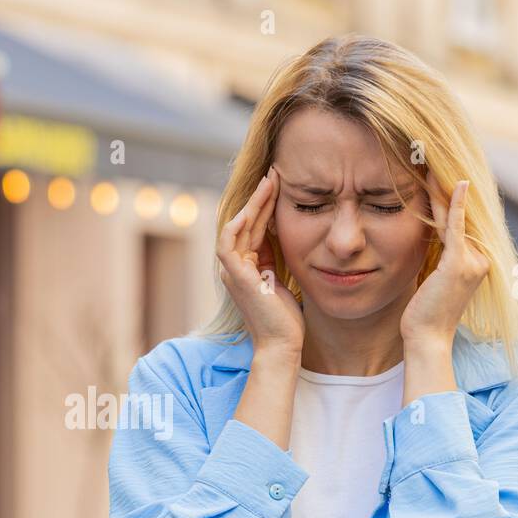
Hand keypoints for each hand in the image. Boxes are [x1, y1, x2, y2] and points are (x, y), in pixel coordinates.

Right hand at [216, 165, 302, 356]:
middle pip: (245, 223)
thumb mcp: (284, 280)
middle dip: (261, 197)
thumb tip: (287, 235)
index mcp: (247, 268)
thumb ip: (278, 259)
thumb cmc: (288, 320)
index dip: (265, 206)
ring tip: (270, 181)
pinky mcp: (235, 276)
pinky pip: (229, 242)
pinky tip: (255, 207)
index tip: (281, 185)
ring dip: (253, 203)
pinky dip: (239, 223)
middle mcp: (235, 268)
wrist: (283, 345)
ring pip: (237, 227)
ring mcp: (232, 272)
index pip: (254, 229)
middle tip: (276, 172)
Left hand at [399, 174, 489, 345]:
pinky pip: (456, 229)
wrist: (427, 339)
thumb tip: (431, 237)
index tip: (436, 174)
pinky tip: (456, 183)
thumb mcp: (433, 281)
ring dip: (443, 191)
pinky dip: (455, 206)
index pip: (460, 224)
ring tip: (430, 164)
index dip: (449, 199)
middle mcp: (479, 259)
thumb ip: (439, 259)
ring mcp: (472, 262)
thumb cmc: (424, 314)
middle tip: (432, 160)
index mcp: (475, 262)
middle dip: (445, 189)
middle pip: (460, 217)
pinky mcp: (458, 265)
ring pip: (455, 219)